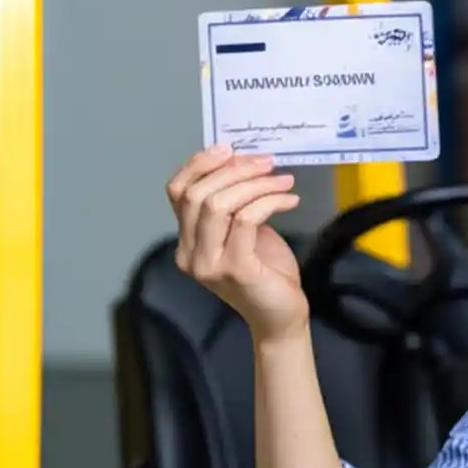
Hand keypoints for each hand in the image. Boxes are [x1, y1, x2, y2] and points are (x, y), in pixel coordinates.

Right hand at [166, 144, 308, 339]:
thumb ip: (234, 204)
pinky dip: (269, 201)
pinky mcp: (235, 269)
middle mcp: (190, 254)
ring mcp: (209, 264)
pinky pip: (245, 220)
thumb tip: (241, 162)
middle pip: (198, 194)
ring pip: (219, 204)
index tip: (229, 149)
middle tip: (268, 163)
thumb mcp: (245, 232)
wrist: (281, 318)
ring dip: (256, 184)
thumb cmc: (267, 274)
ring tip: (284, 180)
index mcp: (187, 242)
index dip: (199, 164)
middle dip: (235, 170)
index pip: (177, 191)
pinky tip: (290, 200)